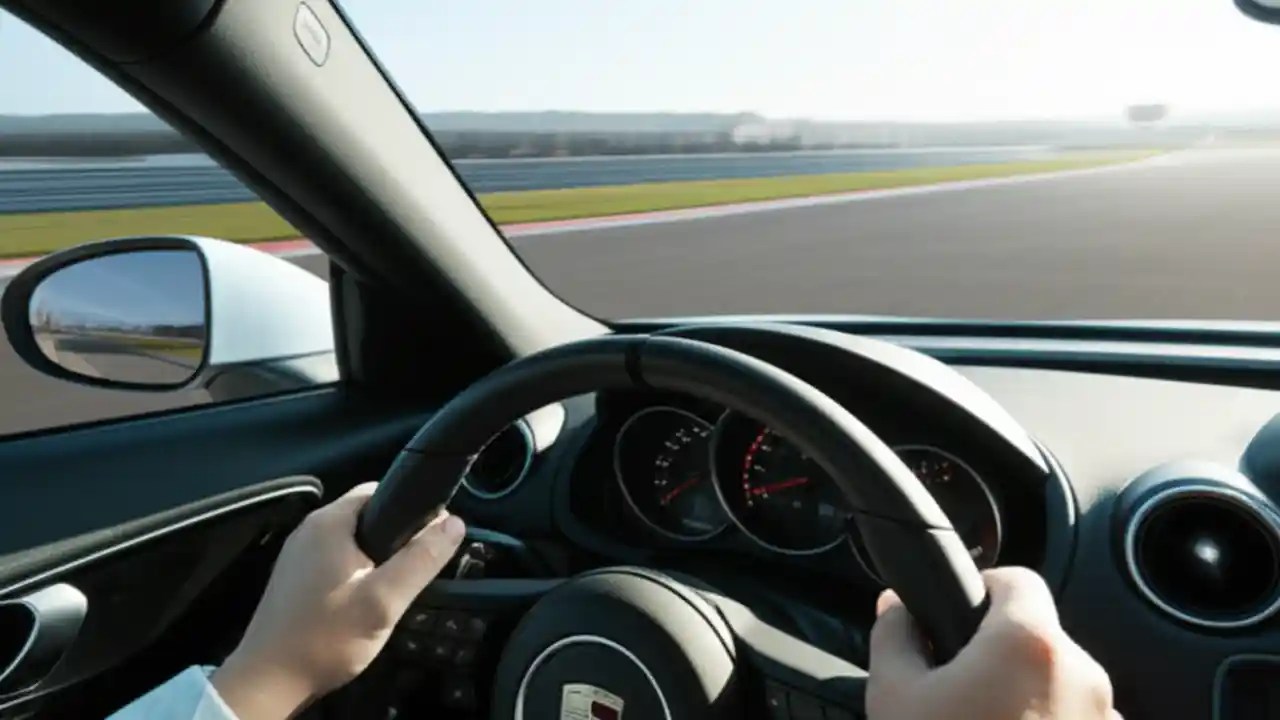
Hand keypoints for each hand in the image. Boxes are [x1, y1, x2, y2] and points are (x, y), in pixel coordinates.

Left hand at [211, 483, 465, 719]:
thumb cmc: (325, 638)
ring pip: (352, 541)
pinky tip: (366, 601)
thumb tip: (454, 523)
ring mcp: (298, 555)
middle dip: (396, 536)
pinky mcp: (295, 579)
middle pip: (367, 515)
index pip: (380, 491)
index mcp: (329, 522)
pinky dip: (357, 572)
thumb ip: (421, 560)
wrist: (268, 683)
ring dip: (377, 557)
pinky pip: (337, 560)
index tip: (433, 538)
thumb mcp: (383, 600)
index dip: (413, 508)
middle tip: (416, 569)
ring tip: (394, 588)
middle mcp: (310, 530)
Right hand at [866, 567, 1118, 719]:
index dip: (983, 589)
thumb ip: (894, 636)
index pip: (1018, 578)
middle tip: (958, 689)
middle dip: (1000, 653)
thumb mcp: (894, 696)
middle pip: (1038, 636)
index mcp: (1030, 643)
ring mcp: (1106, 718)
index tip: (960, 616)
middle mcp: (1083, 674)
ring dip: (1027, 696)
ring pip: (1058, 685)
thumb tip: (896, 608)